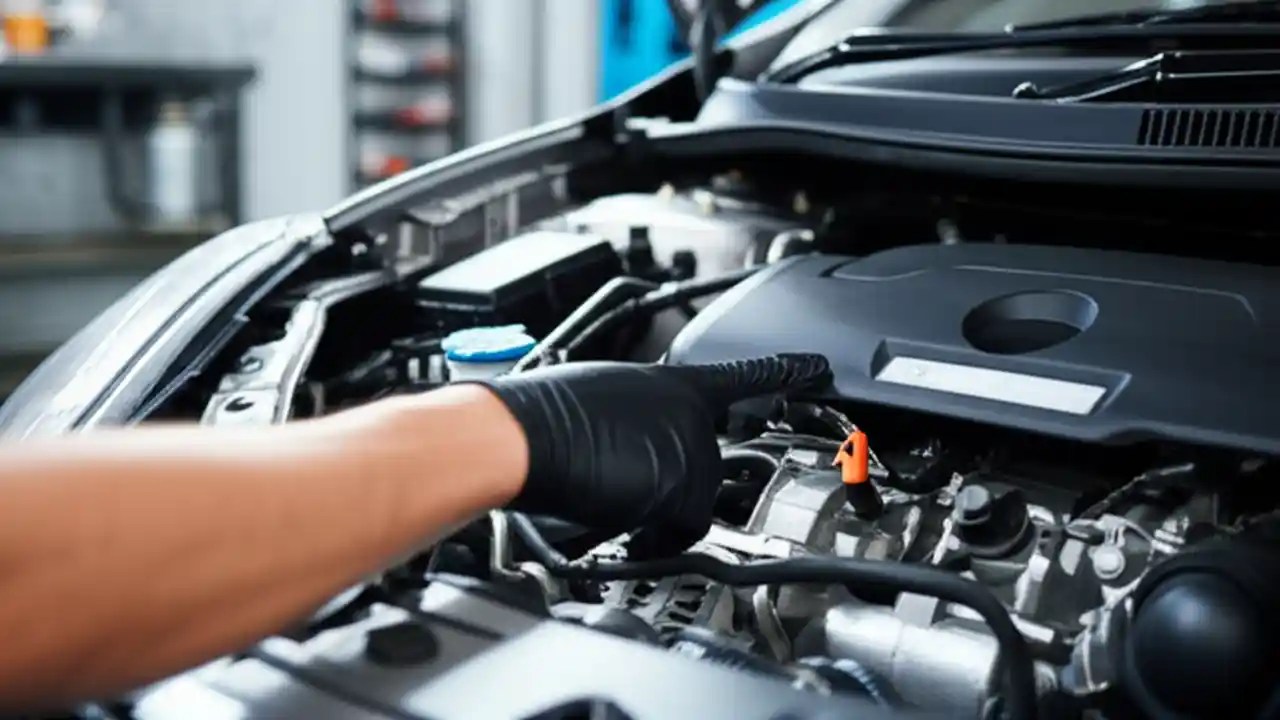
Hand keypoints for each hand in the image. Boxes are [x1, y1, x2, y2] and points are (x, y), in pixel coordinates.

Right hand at [478, 354, 830, 555]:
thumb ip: (637, 422)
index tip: (820, 368)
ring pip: (692, 502)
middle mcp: (686, 409)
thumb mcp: (598, 404)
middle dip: (668, 489)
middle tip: (622, 486)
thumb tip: (635, 455)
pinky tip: (616, 519)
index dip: (785, 372)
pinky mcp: (686, 484)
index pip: (740, 374)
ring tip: (604, 496)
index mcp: (666, 382)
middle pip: (705, 468)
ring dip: (654, 513)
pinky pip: (682, 529)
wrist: (520, 437)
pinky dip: (651, 536)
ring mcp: (689, 445)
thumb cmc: (540, 420)